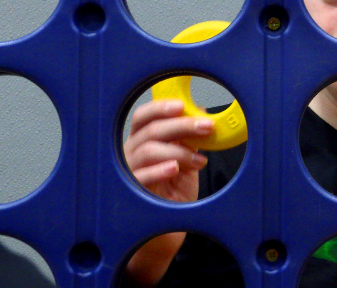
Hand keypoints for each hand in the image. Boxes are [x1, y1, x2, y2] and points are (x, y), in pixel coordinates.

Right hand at [123, 99, 212, 286]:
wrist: (167, 231)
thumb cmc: (173, 194)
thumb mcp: (186, 162)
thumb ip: (189, 141)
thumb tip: (201, 116)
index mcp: (143, 142)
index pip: (144, 117)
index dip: (160, 108)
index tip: (182, 106)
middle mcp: (131, 153)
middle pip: (150, 130)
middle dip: (181, 125)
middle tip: (206, 127)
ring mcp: (128, 172)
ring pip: (148, 150)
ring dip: (179, 150)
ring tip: (200, 161)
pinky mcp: (130, 193)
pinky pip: (140, 176)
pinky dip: (158, 169)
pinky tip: (174, 168)